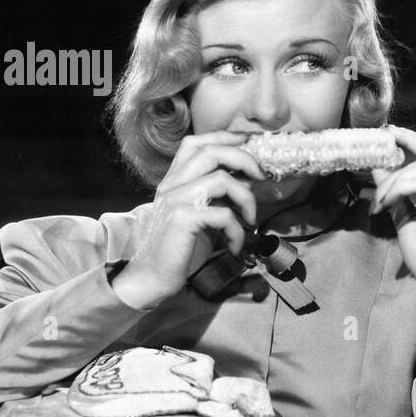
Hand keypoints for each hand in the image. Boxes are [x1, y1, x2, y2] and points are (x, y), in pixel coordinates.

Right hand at [112, 131, 265, 309]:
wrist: (153, 278)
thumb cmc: (182, 248)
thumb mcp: (204, 215)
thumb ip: (219, 195)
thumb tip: (250, 180)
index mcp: (174, 180)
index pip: (196, 143)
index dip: (225, 137)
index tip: (251, 142)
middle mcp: (171, 184)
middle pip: (211, 152)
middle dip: (244, 159)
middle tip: (263, 177)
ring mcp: (174, 200)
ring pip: (222, 180)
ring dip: (247, 199)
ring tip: (251, 220)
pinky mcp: (181, 219)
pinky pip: (223, 214)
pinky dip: (237, 231)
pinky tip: (236, 246)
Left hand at [370, 126, 415, 309]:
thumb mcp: (404, 216)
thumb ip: (395, 192)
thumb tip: (377, 167)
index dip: (413, 141)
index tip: (388, 133)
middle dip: (404, 144)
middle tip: (378, 144)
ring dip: (392, 181)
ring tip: (378, 201)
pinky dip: (398, 190)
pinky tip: (385, 205)